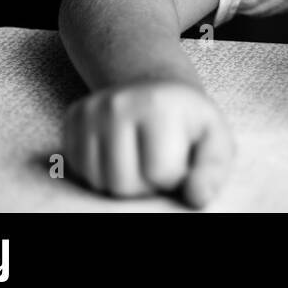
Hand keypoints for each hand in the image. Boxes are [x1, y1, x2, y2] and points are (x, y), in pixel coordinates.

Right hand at [62, 80, 234, 207]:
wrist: (159, 90)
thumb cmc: (189, 123)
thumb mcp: (214, 139)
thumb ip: (212, 169)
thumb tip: (197, 197)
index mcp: (158, 104)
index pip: (159, 172)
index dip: (174, 177)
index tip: (181, 158)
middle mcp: (118, 103)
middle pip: (123, 183)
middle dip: (146, 184)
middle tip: (159, 161)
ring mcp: (91, 111)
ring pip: (99, 182)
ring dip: (123, 182)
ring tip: (141, 158)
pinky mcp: (73, 118)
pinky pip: (81, 173)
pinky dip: (102, 174)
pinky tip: (120, 154)